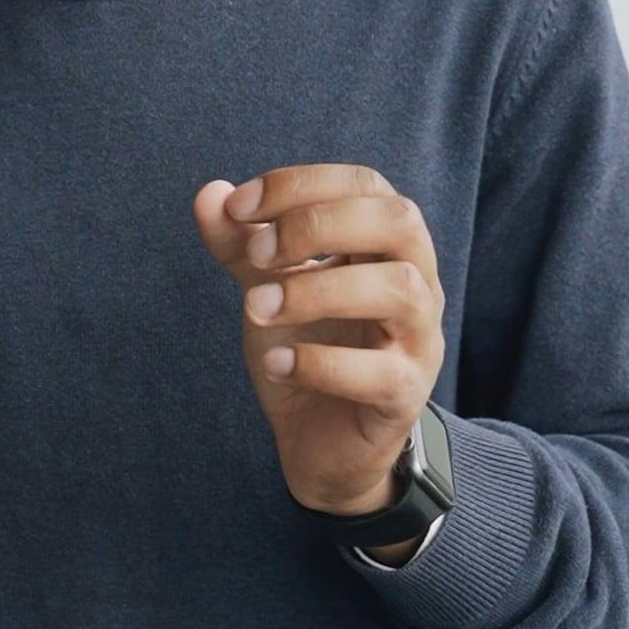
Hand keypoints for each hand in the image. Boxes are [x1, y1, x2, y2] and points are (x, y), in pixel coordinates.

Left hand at [193, 166, 445, 515]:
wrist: (321, 444)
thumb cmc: (308, 346)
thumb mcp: (268, 287)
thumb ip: (241, 244)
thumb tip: (209, 194)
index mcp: (386, 245)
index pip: (364, 185)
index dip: (301, 184)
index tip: (238, 206)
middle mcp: (417, 281)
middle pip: (398, 221)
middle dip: (319, 225)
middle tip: (258, 254)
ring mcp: (419, 338)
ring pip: (398, 289)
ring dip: (317, 290)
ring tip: (256, 308)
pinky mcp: (406, 395)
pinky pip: (380, 372)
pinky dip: (320, 364)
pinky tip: (275, 365)